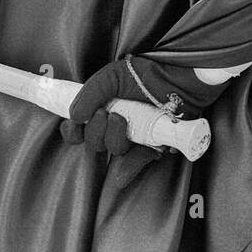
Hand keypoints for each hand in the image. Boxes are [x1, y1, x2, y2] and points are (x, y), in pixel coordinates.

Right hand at [60, 55, 227, 182]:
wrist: (179, 76)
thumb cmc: (146, 74)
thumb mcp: (111, 77)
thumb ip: (90, 94)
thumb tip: (74, 116)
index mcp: (103, 111)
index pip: (80, 131)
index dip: (73, 132)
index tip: (75, 124)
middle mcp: (116, 127)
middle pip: (94, 143)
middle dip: (95, 131)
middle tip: (105, 114)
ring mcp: (135, 137)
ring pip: (114, 150)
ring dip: (112, 138)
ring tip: (121, 119)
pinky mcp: (153, 145)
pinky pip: (137, 162)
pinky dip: (127, 170)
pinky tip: (119, 177)